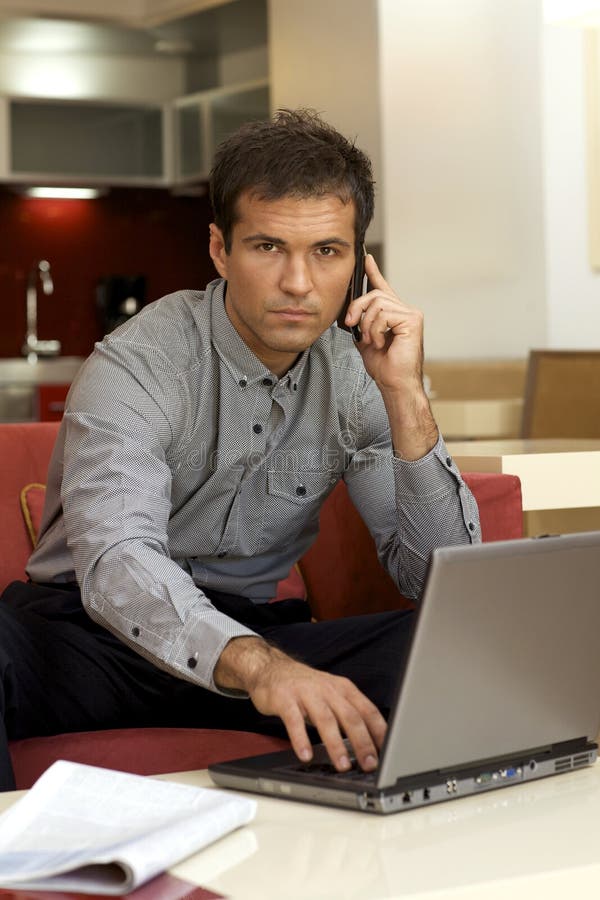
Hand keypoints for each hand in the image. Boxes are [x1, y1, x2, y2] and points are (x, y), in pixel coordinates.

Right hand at [214, 637, 385, 771]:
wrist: (272, 669)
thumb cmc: (306, 688)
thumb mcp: (332, 695)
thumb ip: (349, 715)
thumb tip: (370, 745)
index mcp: (343, 689)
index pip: (368, 710)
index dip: (380, 732)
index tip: (389, 752)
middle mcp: (328, 689)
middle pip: (350, 716)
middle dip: (362, 742)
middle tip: (370, 764)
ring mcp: (306, 693)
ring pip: (325, 719)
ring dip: (335, 744)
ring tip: (342, 765)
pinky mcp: (285, 699)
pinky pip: (294, 721)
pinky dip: (301, 739)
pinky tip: (306, 755)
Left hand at [345, 254, 424, 393]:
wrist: (394, 383)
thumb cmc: (384, 366)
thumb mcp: (364, 339)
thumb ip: (359, 323)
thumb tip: (349, 312)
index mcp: (393, 314)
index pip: (382, 288)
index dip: (374, 272)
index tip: (366, 258)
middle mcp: (404, 310)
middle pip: (374, 294)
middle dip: (357, 308)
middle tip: (351, 324)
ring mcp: (410, 314)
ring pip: (377, 303)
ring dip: (367, 324)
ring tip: (371, 340)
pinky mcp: (412, 319)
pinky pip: (383, 314)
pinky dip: (375, 330)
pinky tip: (380, 342)